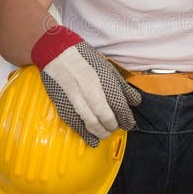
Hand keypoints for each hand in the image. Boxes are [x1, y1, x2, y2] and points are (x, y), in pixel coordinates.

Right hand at [31, 27, 140, 145]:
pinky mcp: (64, 105)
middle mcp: (92, 92)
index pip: (121, 108)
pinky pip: (77, 125)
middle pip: (108, 118)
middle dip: (114, 126)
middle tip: (116, 127)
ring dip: (102, 132)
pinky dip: (86, 136)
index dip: (127, 119)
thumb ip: (123, 87)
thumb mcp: (108, 68)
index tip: (128, 123)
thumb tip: (135, 101)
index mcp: (106, 82)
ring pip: (93, 124)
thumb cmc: (84, 58)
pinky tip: (93, 140)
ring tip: (106, 133)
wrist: (57, 53)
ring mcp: (77, 100)